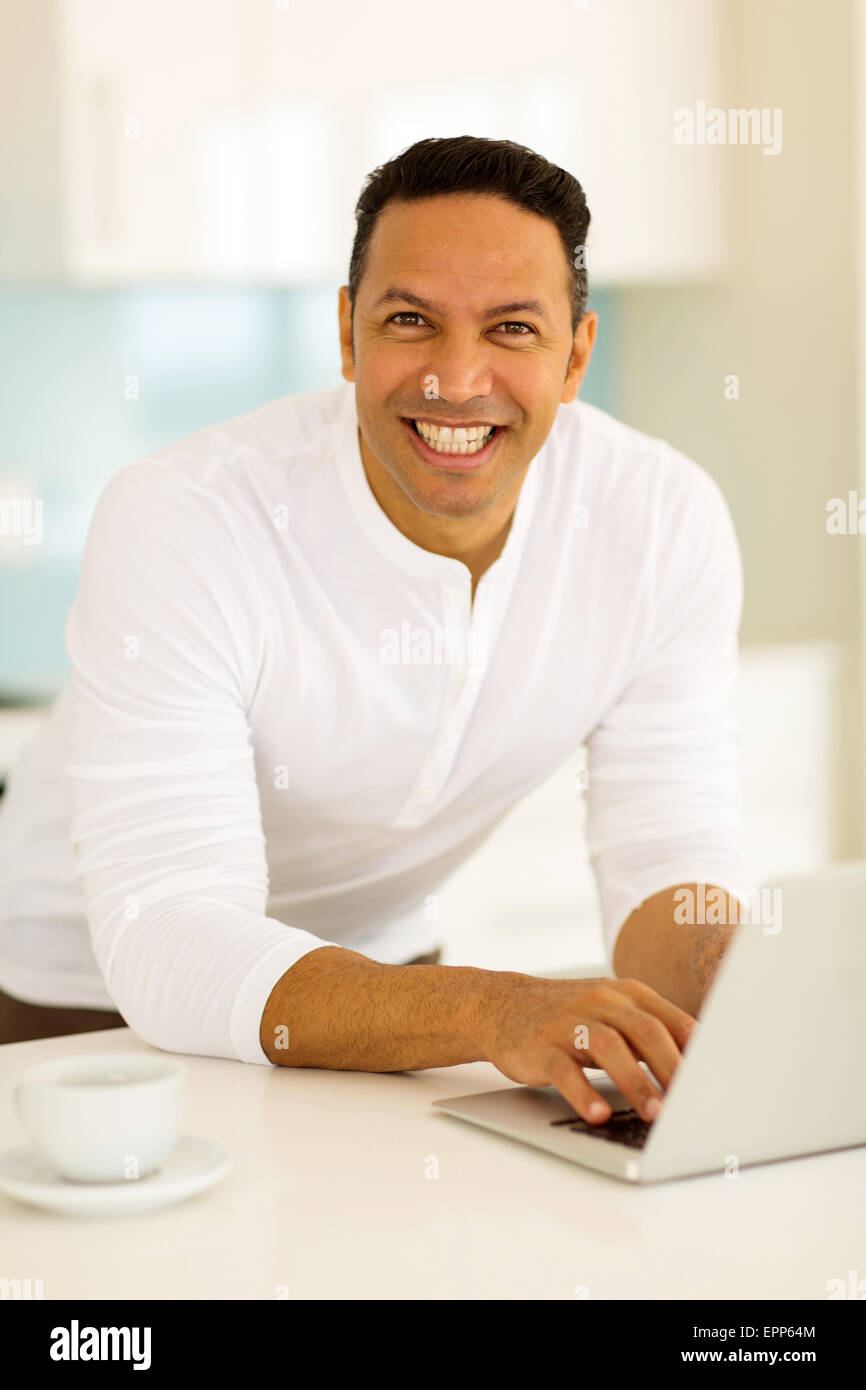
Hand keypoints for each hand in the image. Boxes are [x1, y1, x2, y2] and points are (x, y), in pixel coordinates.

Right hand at [483, 975, 696, 1124]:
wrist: (503, 1005)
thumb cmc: (571, 1017)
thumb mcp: (613, 1014)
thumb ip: (652, 1033)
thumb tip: (702, 1068)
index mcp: (626, 994)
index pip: (670, 1019)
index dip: (696, 1050)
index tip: (717, 1079)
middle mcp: (600, 1001)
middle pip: (644, 1029)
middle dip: (671, 1067)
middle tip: (692, 1102)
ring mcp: (568, 1021)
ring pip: (607, 1046)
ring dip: (635, 1082)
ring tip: (654, 1114)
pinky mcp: (540, 1045)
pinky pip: (564, 1069)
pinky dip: (583, 1092)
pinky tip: (597, 1114)